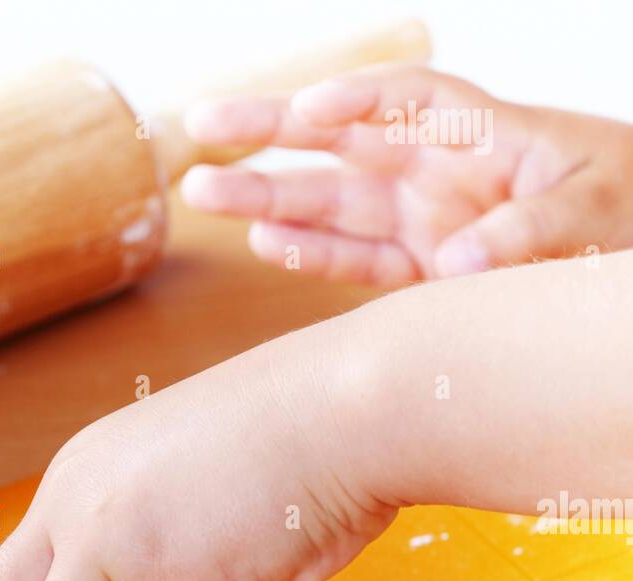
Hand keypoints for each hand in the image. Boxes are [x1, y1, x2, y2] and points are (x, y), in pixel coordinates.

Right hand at [181, 65, 632, 284]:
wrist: (628, 247)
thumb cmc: (623, 209)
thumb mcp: (592, 209)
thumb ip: (529, 231)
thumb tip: (455, 262)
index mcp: (481, 132)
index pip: (404, 100)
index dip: (355, 98)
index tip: (311, 110)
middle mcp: (437, 171)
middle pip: (340, 142)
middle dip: (269, 133)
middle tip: (201, 128)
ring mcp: (421, 222)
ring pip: (330, 203)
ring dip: (267, 199)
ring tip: (202, 193)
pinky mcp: (418, 272)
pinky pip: (355, 263)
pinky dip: (313, 256)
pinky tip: (266, 245)